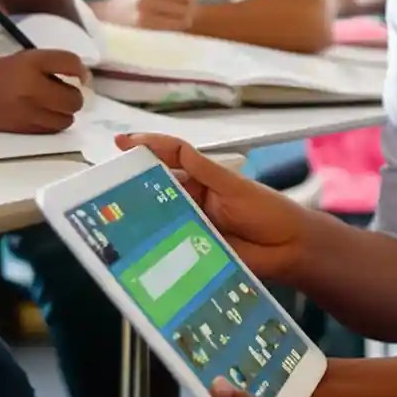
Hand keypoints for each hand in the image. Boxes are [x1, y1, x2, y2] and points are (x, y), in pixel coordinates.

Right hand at [0, 49, 87, 133]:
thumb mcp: (24, 58)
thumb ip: (53, 64)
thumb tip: (82, 76)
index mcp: (31, 62)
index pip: (70, 63)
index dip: (81, 70)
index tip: (79, 75)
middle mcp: (32, 86)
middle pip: (74, 98)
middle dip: (73, 95)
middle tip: (62, 92)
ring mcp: (29, 111)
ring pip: (68, 117)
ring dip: (65, 112)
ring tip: (51, 105)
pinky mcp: (24, 129)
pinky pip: (54, 129)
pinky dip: (54, 122)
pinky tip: (43, 115)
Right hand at [94, 0, 197, 31]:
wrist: (105, 18)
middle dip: (190, 3)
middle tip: (189, 8)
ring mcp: (146, 13)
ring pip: (181, 14)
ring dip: (187, 16)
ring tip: (184, 17)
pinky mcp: (146, 29)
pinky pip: (172, 27)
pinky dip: (179, 25)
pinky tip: (177, 25)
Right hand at [116, 133, 310, 280]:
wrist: (290, 248)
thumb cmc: (268, 210)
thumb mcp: (234, 186)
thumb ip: (204, 169)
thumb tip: (173, 147)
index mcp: (202, 179)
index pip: (170, 159)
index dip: (147, 149)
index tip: (121, 143)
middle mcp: (193, 201)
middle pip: (157, 190)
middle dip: (132, 186)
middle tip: (106, 185)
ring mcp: (191, 227)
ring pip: (159, 218)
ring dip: (139, 217)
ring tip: (113, 213)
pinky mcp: (193, 252)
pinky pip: (169, 246)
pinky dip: (153, 245)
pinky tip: (134, 245)